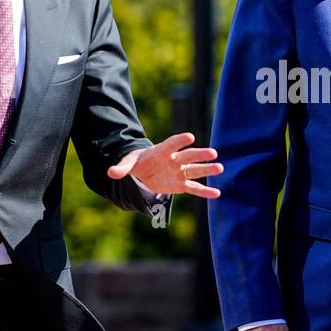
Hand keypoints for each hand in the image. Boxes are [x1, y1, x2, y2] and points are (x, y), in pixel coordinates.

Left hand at [107, 132, 221, 198]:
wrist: (144, 171)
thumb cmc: (138, 162)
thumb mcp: (128, 164)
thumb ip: (121, 168)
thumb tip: (111, 173)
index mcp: (161, 151)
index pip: (172, 144)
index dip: (180, 141)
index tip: (190, 137)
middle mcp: (174, 160)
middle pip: (188, 156)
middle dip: (200, 155)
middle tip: (213, 153)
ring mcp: (179, 172)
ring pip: (195, 170)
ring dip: (207, 169)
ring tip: (220, 167)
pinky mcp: (181, 184)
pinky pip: (194, 188)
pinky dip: (205, 191)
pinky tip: (217, 193)